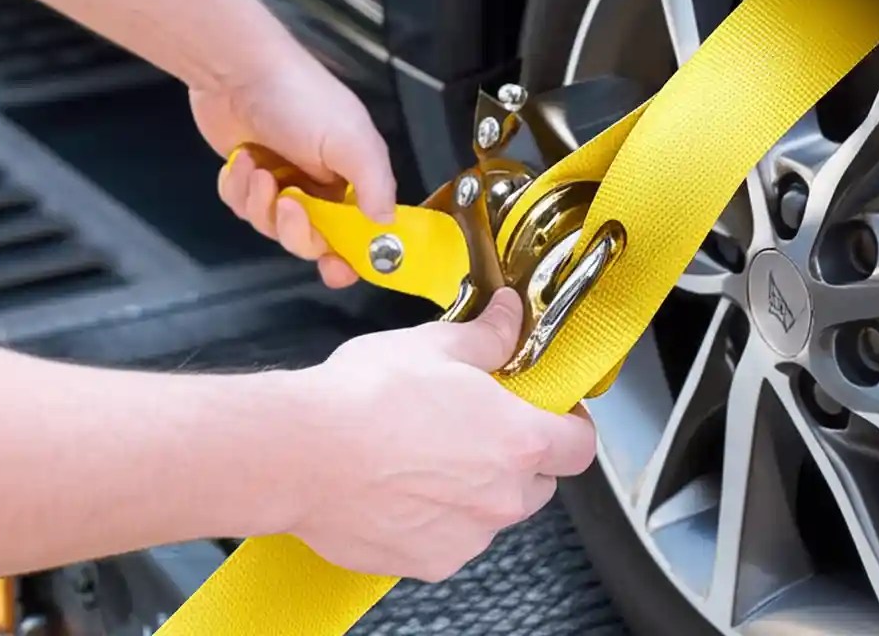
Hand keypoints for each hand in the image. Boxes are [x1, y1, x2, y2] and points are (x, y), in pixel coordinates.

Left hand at [190, 53, 394, 288]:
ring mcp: (282, 182)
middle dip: (296, 229)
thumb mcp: (351, 141)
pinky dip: (238, 189)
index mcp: (353, 178)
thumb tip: (387, 224)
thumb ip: (375, 185)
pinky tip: (241, 159)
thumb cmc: (300, 99)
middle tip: (286, 202)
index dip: (351, 258)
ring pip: (270, 227)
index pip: (359, 235)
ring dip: (261, 202)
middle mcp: (320, 185)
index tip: (336, 269)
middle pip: (311, 240)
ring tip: (259, 167)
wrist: (236, 69)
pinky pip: (242, 208)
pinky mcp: (246, 178)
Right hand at [283, 290, 596, 581]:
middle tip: (475, 428)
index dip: (569, 426)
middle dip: (517, 458)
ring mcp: (466, 537)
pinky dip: (434, 521)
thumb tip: (508, 316)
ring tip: (423, 458)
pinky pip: (449, 541)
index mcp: (517, 441)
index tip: (548, 412)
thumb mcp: (433, 346)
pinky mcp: (428, 563)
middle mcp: (501, 497)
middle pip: (537, 483)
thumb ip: (486, 337)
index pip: (579, 446)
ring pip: (490, 514)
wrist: (299, 452)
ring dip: (473, 491)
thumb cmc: (363, 399)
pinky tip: (398, 489)